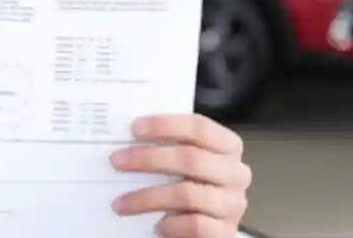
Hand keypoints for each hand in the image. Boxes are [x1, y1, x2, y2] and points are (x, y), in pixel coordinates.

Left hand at [109, 113, 251, 237]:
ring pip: (188, 194)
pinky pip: (196, 225)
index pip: (199, 127)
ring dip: (147, 198)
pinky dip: (172, 225)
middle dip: (148, 159)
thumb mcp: (183, 162)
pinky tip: (157, 225)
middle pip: (190, 158)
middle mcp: (236, 173)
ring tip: (120, 203)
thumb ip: (167, 146)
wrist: (206, 228)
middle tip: (116, 161)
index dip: (165, 125)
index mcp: (228, 147)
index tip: (134, 129)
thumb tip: (125, 136)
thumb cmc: (190, 185)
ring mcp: (232, 204)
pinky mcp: (225, 232)